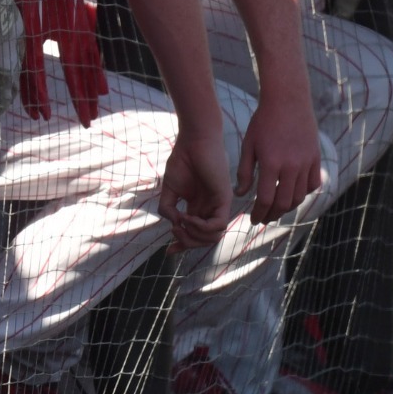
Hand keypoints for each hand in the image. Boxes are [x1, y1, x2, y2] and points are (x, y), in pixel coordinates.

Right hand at [159, 127, 233, 249]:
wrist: (193, 142)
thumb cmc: (182, 161)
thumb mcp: (170, 190)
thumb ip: (168, 209)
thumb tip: (174, 224)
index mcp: (198, 208)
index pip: (194, 234)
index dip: (182, 246)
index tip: (168, 251)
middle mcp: (210, 209)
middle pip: (205, 240)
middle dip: (187, 242)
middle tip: (175, 230)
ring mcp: (218, 205)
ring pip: (213, 237)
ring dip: (194, 236)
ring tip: (182, 222)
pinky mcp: (224, 199)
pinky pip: (218, 225)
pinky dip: (201, 226)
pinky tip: (189, 217)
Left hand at [236, 92, 323, 224]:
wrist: (288, 101)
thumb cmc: (263, 122)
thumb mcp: (249, 145)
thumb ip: (244, 172)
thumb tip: (240, 194)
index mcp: (271, 163)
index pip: (266, 199)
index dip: (259, 213)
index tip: (253, 220)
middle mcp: (291, 166)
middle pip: (284, 203)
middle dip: (273, 215)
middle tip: (264, 218)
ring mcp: (306, 163)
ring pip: (300, 196)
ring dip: (287, 207)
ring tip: (277, 209)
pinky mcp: (315, 159)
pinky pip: (312, 184)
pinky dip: (303, 193)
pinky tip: (293, 193)